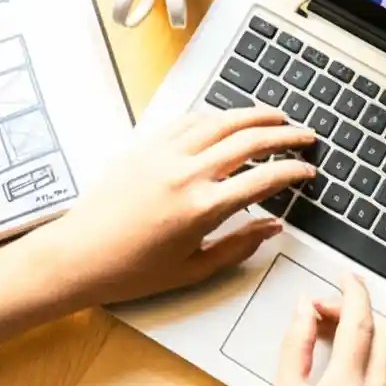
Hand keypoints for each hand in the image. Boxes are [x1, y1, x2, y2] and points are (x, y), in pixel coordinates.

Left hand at [25, 107, 316, 307]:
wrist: (78, 256)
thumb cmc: (130, 271)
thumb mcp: (193, 269)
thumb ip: (239, 245)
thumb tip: (272, 226)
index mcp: (202, 208)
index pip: (263, 179)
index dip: (292, 171)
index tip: (308, 170)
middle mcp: (185, 173)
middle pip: (248, 140)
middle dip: (284, 134)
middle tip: (305, 135)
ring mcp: (163, 155)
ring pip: (219, 121)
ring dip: (252, 115)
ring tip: (275, 116)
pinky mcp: (144, 147)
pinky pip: (187, 121)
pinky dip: (214, 116)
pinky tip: (226, 119)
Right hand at [244, 275, 385, 385]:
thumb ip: (297, 344)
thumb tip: (305, 308)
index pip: (360, 322)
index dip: (353, 292)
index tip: (346, 278)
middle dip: (364, 313)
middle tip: (333, 314)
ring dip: (376, 339)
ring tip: (345, 341)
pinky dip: (382, 367)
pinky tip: (356, 372)